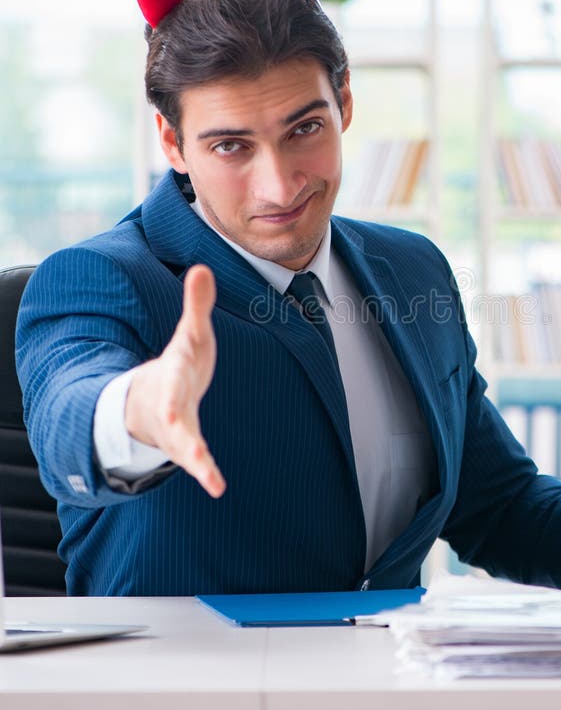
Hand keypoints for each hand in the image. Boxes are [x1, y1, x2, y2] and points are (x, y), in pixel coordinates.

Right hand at [124, 264, 224, 497]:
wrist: (150, 400)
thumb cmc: (177, 366)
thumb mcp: (189, 336)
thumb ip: (196, 306)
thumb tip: (201, 267)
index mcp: (172, 372)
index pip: (175, 371)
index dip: (175, 380)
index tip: (179, 382)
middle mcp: (170, 403)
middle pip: (174, 414)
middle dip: (178, 427)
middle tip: (188, 441)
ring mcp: (175, 428)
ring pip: (183, 445)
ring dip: (194, 458)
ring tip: (207, 474)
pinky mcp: (185, 445)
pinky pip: (195, 460)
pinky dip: (204, 472)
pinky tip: (217, 487)